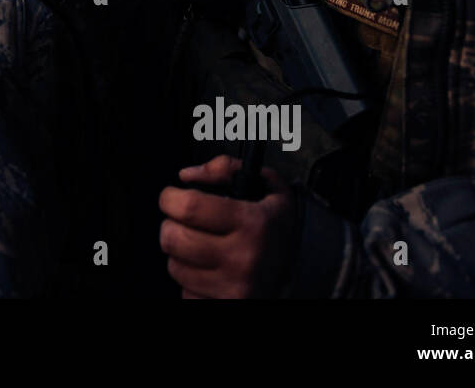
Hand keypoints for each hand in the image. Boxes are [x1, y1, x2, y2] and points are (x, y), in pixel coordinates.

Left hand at [158, 154, 297, 297]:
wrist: (304, 268)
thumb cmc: (276, 224)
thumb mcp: (265, 185)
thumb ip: (225, 168)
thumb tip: (187, 176)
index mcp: (253, 224)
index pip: (189, 207)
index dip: (170, 198)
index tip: (172, 196)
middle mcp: (243, 258)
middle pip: (173, 239)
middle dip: (171, 225)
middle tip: (183, 222)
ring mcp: (234, 288)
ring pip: (175, 266)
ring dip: (180, 254)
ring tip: (201, 246)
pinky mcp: (226, 306)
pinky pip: (185, 292)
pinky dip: (190, 279)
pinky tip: (209, 269)